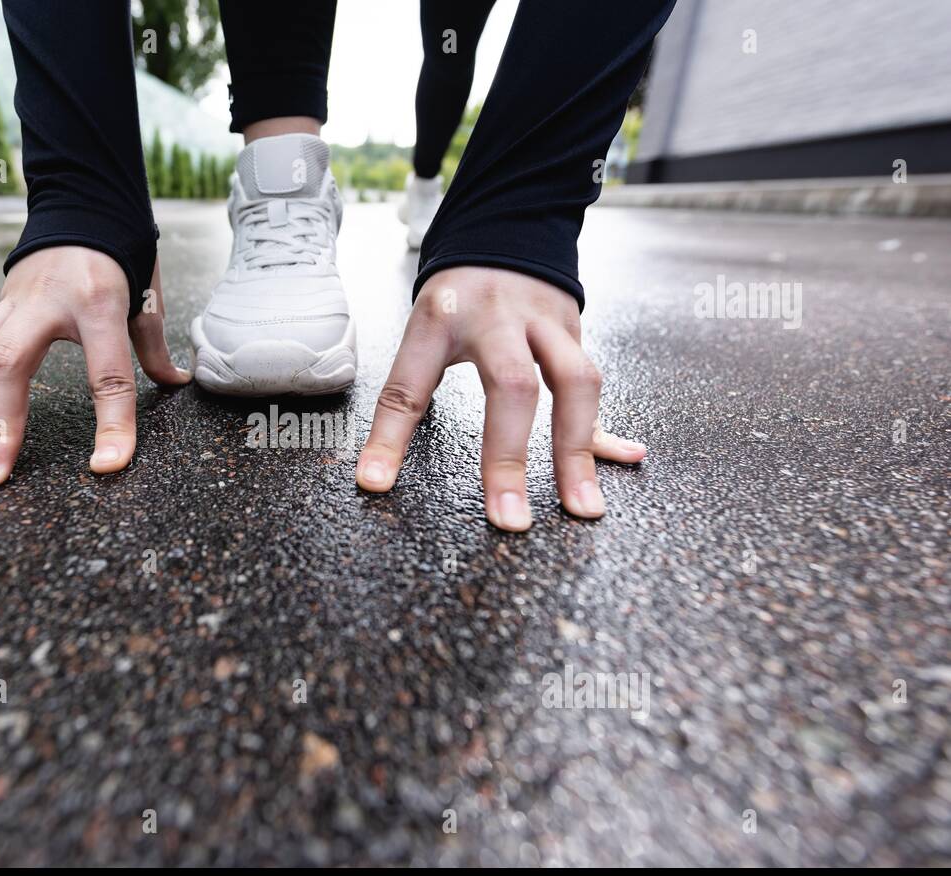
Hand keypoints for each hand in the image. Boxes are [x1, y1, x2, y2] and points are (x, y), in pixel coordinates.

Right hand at [0, 247, 189, 486]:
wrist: (81, 200)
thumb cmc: (120, 250)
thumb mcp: (146, 295)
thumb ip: (153, 345)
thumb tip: (175, 383)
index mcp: (99, 301)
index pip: (108, 372)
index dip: (111, 422)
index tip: (106, 466)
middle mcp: (46, 302)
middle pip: (9, 364)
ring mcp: (12, 303)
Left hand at [356, 267, 645, 529]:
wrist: (508, 227)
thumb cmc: (457, 298)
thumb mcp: (422, 333)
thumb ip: (407, 398)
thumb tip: (376, 477)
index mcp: (440, 319)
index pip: (410, 383)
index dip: (390, 436)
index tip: (377, 484)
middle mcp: (498, 317)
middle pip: (511, 385)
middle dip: (510, 457)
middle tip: (510, 520)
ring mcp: (545, 321)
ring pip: (573, 382)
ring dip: (579, 450)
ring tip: (581, 508)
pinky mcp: (576, 328)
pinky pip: (594, 386)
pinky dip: (607, 429)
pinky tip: (628, 458)